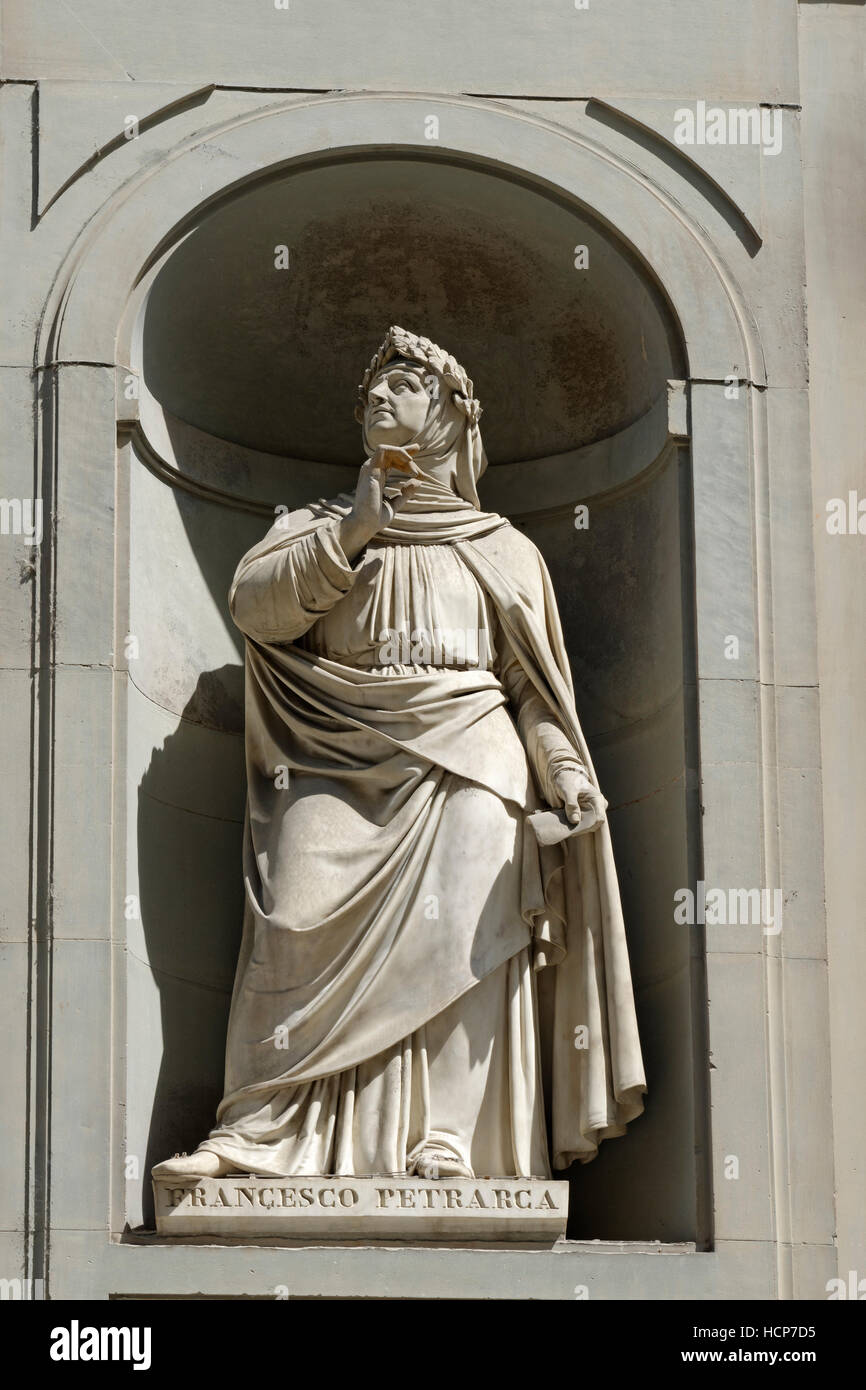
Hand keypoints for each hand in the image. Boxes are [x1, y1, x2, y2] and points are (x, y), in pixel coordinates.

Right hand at [337, 445, 422, 559]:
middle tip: (419, 472)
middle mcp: (372, 470)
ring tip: (414, 471)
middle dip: (408, 455)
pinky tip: (408, 461)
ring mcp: (370, 468)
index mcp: (377, 477)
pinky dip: (397, 451)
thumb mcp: (396, 503)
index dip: (405, 456)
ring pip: (388, 450)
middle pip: (391, 453)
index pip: (391, 459)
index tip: (417, 456)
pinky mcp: (370, 469)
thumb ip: (406, 493)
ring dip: (404, 456)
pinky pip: (383, 450)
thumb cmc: (376, 517)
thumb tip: (418, 482)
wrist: (365, 524)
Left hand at [553, 768, 607, 827]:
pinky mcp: (585, 813)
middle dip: (582, 829)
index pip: (599, 818)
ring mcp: (591, 810)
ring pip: (588, 825)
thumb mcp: (568, 790)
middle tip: (568, 831)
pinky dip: (575, 826)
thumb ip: (571, 804)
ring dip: (578, 828)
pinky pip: (582, 823)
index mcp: (597, 799)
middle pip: (594, 824)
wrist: (563, 776)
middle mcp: (597, 806)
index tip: (575, 830)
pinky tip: (567, 825)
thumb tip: (575, 821)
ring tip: (566, 828)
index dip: (589, 826)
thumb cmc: (567, 780)